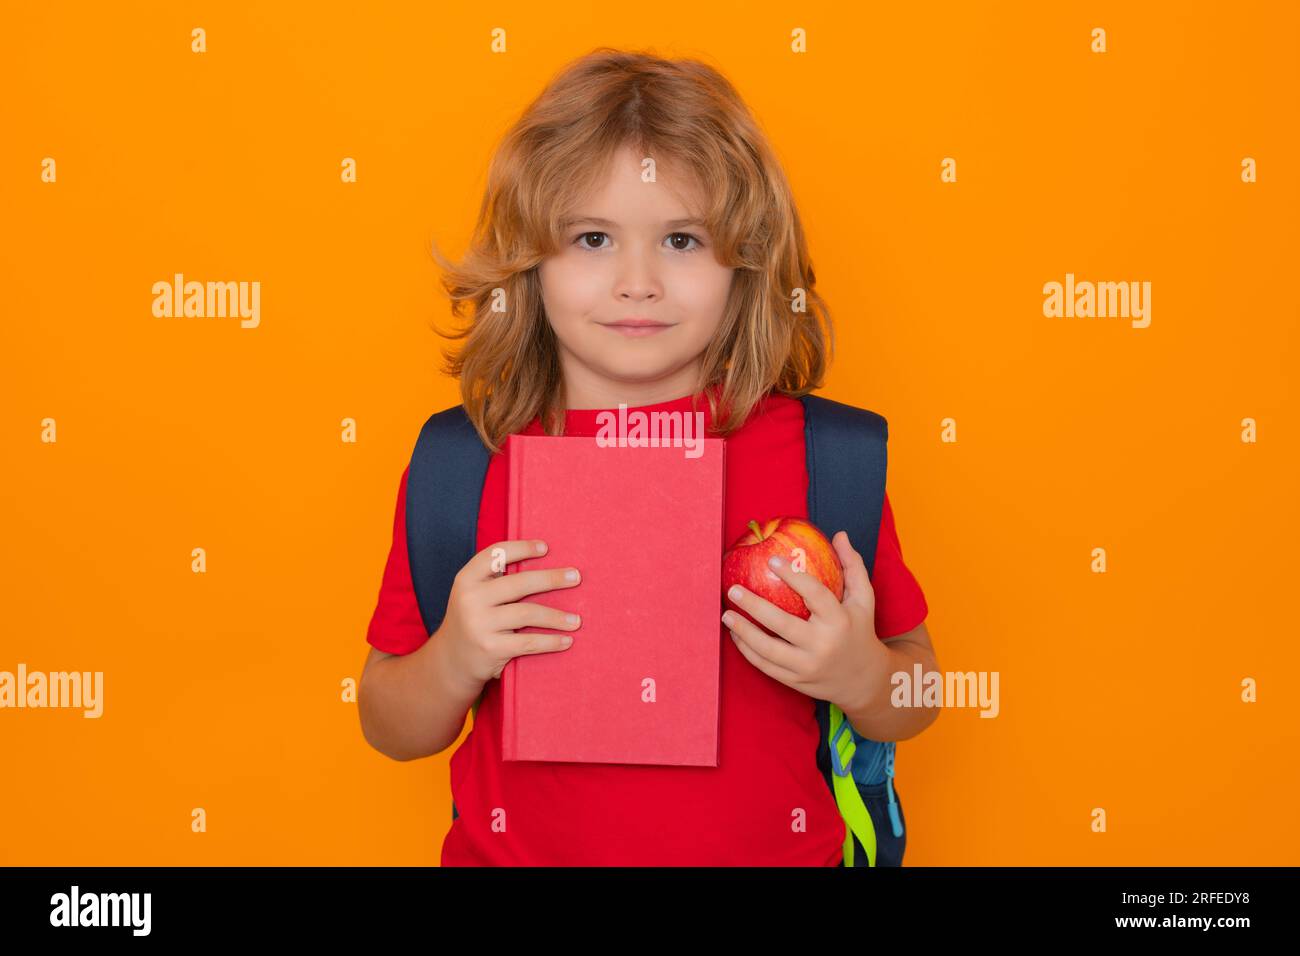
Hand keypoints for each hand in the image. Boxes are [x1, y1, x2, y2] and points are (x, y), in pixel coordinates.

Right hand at [434, 539, 582, 692]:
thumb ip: (496, 579)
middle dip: (551, 579)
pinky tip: (567, 640)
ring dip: (557, 617)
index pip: (496, 555)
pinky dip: (551, 641)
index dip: (522, 548)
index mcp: (466, 579)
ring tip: (577, 620)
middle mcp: (470, 599)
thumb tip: (544, 563)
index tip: (546, 548)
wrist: (451, 662)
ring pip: (528, 614)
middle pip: (519, 583)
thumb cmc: (473, 620)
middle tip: (576, 577)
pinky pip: (528, 642)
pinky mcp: (490, 648)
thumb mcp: (473, 594)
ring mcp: (479, 624)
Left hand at [721, 530, 885, 710]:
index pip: (814, 594)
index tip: (771, 559)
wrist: (864, 680)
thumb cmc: (859, 630)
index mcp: (839, 620)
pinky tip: (736, 634)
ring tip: (726, 614)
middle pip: (782, 624)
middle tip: (733, 589)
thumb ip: (853, 566)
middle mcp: (823, 645)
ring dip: (743, 631)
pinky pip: (766, 666)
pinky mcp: (796, 681)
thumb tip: (839, 535)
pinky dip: (747, 650)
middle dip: (754, 605)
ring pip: (768, 649)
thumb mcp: (864, 599)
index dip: (792, 575)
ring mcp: (807, 666)